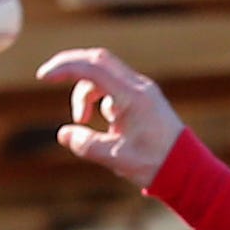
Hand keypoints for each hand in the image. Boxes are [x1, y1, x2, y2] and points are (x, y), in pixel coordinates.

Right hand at [40, 47, 179, 187]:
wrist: (186, 169)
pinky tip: (103, 126)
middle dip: (71, 68)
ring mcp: (141, 90)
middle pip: (97, 60)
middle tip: (49, 78)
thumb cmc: (154, 164)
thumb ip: (86, 144)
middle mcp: (138, 87)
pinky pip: (112, 89)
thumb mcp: (115, 158)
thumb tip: (64, 133)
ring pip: (103, 76)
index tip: (43, 77)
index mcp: (132, 96)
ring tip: (81, 121)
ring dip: (85, 93)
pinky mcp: (142, 98)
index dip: (65, 67)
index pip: (93, 68)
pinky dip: (99, 100)